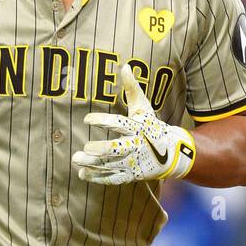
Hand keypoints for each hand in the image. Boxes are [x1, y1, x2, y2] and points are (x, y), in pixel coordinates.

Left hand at [72, 63, 195, 185]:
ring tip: (76, 158)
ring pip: (111, 165)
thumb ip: (132, 89)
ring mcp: (133, 163)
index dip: (104, 121)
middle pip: (117, 149)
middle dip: (101, 149)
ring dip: (93, 164)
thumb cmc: (151, 126)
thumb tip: (125, 66)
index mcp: (138, 128)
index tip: (87, 119)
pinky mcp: (131, 175)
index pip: (120, 124)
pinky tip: (82, 174)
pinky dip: (98, 178)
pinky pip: (113, 178)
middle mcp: (136, 146)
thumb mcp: (143, 108)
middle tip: (84, 148)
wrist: (170, 153)